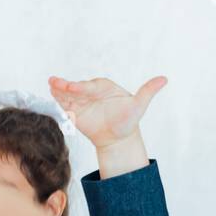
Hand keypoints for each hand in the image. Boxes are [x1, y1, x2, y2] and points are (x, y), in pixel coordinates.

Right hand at [47, 75, 165, 149]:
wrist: (118, 137)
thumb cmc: (128, 120)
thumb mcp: (139, 106)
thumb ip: (147, 92)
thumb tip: (165, 79)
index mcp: (105, 88)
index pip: (91, 86)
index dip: (82, 87)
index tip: (74, 87)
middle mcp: (91, 92)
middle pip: (77, 89)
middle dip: (66, 86)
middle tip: (55, 83)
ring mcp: (82, 102)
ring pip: (69, 95)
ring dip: (59, 91)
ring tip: (49, 85)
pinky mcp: (75, 112)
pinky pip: (65, 105)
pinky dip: (58, 101)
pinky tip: (50, 95)